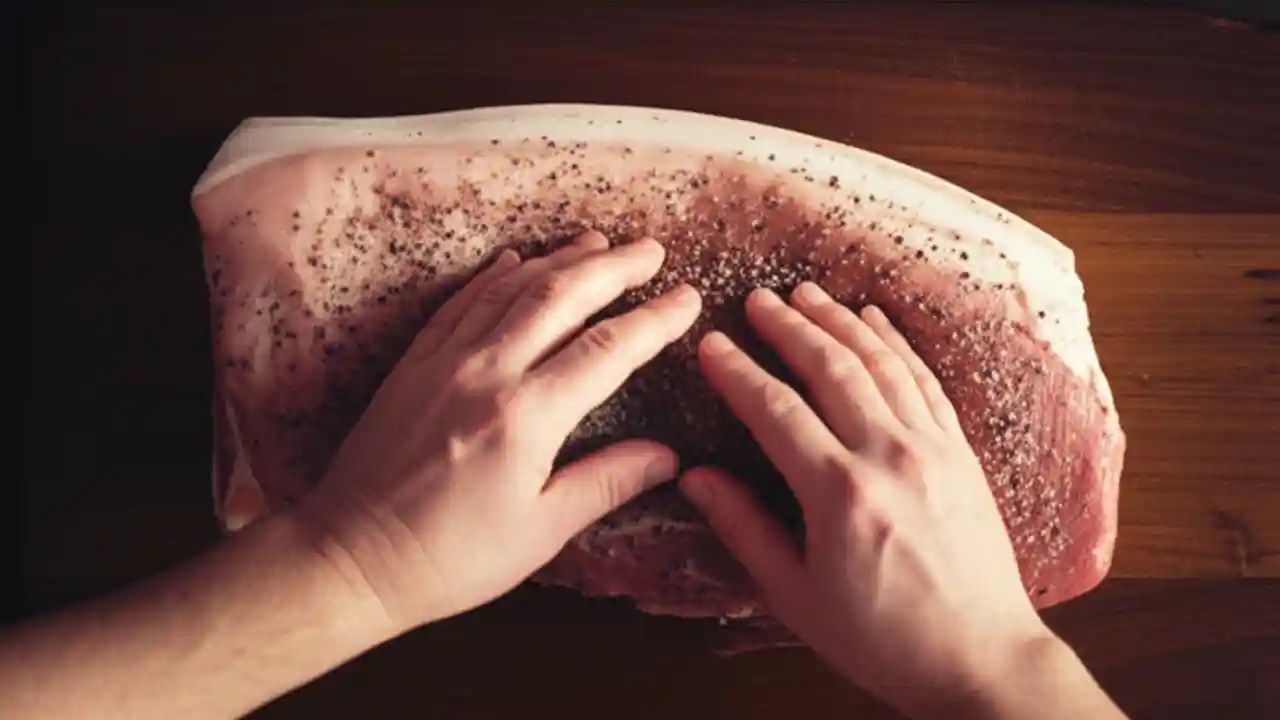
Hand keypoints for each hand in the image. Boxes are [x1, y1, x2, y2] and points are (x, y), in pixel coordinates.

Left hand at [295, 231, 700, 631]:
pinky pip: (460, 302)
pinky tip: (516, 258)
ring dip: (560, 259)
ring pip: (511, 288)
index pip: (607, 351)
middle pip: (561, 297)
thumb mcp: (541, 531)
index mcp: (526, 416)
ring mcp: (444, 361)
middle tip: (651, 249)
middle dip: (613, 267)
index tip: (688, 299)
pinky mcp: (413, 364)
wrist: (351, 558)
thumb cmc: (451, 557)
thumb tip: (666, 455)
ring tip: (599, 241)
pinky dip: (493, 274)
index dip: (654, 321)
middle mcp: (486, 372)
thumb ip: (606, 482)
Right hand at [680, 283, 1118, 718]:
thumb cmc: (882, 638)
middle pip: (831, 368)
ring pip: (880, 363)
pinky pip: (925, 381)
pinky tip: (876, 321)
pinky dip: (898, 345)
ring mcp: (932, 449)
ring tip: (807, 294)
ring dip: (840, 322)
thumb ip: (744, 528)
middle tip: (757, 299)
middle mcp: (888, 456)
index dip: (738, 372)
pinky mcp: (961, 453)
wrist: (981, 659)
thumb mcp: (795, 596)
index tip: (711, 344)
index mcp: (839, 493)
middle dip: (788, 327)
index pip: (776, 410)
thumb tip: (695, 477)